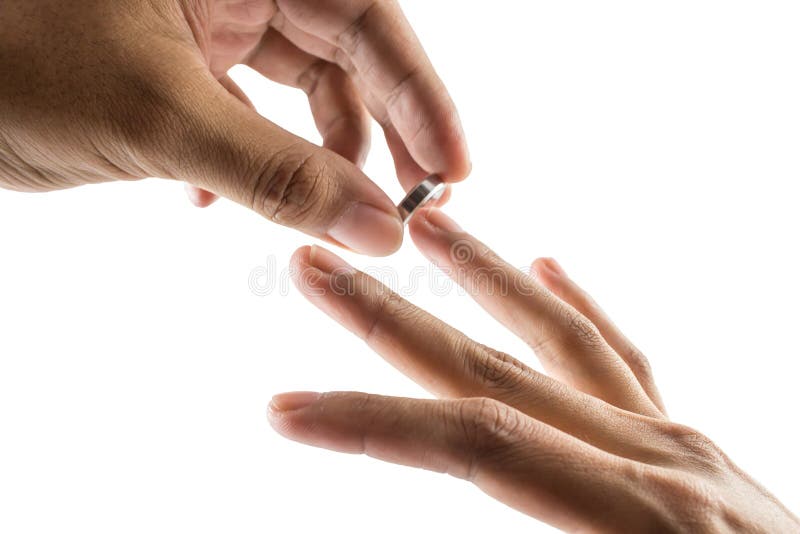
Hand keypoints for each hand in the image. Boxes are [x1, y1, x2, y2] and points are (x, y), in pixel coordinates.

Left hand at [0, 1, 468, 255]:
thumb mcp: (159, 120)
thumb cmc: (12, 64)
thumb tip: (376, 227)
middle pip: (347, 53)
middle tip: (418, 202)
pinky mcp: (183, 63)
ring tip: (335, 216)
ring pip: (302, 89)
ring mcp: (209, 21)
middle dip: (385, 130)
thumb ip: (277, 175)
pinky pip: (249, 114)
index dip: (420, 94)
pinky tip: (221, 201)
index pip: (364, 17)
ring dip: (322, 157)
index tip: (451, 169)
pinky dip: (254, 162)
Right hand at [270, 209, 798, 531]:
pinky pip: (628, 359)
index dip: (370, 423)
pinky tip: (551, 262)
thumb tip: (470, 470)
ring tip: (428, 226)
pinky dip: (581, 306)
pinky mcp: (688, 448)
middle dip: (391, 320)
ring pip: (561, 339)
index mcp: (635, 516)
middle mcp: (654, 460)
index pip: (474, 445)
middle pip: (494, 371)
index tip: (285, 408)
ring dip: (485, 276)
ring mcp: (677, 444)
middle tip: (317, 268)